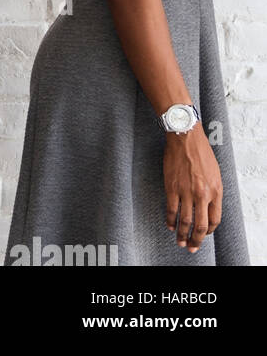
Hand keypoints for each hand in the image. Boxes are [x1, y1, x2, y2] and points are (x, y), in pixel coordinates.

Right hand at [165, 127, 221, 253]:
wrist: (185, 138)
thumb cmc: (201, 153)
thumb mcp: (215, 174)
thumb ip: (213, 191)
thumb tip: (208, 207)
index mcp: (215, 191)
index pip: (214, 220)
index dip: (209, 230)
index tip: (204, 234)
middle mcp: (202, 194)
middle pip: (200, 225)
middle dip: (196, 240)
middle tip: (192, 248)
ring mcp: (186, 191)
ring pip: (185, 220)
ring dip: (182, 233)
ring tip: (180, 241)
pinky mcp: (171, 186)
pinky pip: (171, 208)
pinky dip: (170, 219)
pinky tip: (169, 225)